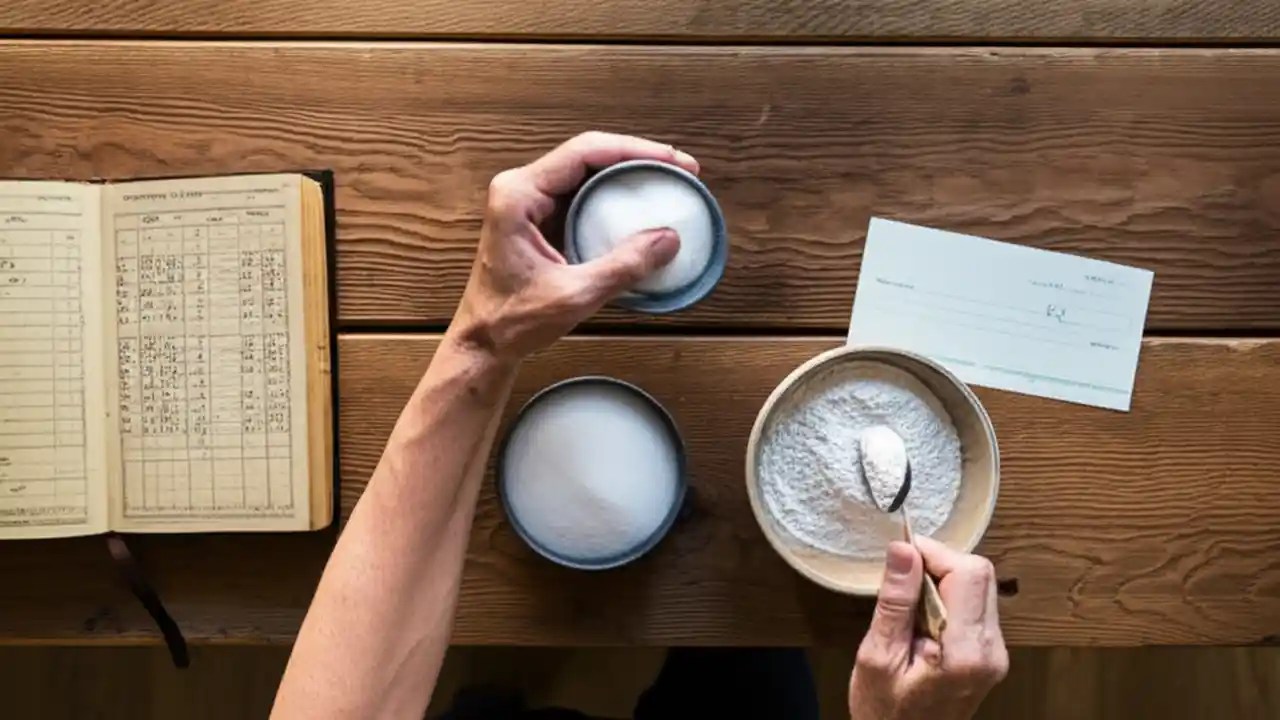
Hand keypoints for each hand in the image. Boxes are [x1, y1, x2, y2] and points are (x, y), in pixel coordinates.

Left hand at [449, 131, 699, 361]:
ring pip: (587, 172)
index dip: (634, 150)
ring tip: (668, 181)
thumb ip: (623, 266)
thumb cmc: (511, 321)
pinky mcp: (539, 220)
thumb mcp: (574, 295)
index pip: (584, 152)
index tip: (671, 161)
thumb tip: (669, 240)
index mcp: (518, 194)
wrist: (483, 343)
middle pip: (588, 155)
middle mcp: (520, 189)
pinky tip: (641, 205)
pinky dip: (614, 196)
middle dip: (637, 158)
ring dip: (628, 174)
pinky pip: (582, 195)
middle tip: (681, 169)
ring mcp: (529, 202)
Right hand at [848, 538, 1008, 719]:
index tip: (900, 557)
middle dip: (939, 563)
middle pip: (981, 574)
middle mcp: (992, 650)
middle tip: (902, 581)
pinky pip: (975, 605)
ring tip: (909, 605)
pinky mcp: (990, 654)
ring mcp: (995, 653)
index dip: (934, 553)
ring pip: (980, 586)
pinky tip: (922, 618)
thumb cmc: (885, 712)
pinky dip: (948, 597)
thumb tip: (902, 548)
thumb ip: (896, 602)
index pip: (969, 573)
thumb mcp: (878, 657)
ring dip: (943, 580)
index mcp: (967, 653)